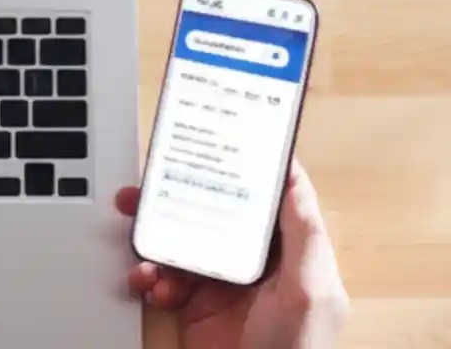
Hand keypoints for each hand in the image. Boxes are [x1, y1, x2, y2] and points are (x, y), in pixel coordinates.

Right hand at [117, 160, 348, 348]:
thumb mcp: (310, 292)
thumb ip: (304, 235)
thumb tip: (295, 178)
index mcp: (289, 254)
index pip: (268, 199)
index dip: (245, 170)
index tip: (220, 142)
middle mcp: (254, 264)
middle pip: (213, 214)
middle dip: (177, 199)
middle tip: (144, 190)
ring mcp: (221, 285)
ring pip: (180, 242)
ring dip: (154, 241)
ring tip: (140, 245)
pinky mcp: (193, 307)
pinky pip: (163, 277)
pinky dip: (148, 276)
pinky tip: (146, 281)